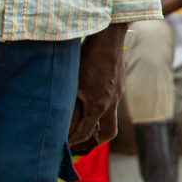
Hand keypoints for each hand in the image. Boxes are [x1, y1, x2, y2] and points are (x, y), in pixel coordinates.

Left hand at [68, 23, 128, 150]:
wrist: (109, 37)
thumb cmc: (86, 57)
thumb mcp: (72, 83)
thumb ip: (71, 104)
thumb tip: (62, 121)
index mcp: (98, 106)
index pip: (86, 134)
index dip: (73, 142)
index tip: (64, 144)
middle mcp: (111, 103)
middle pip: (108, 134)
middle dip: (95, 142)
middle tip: (81, 143)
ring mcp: (118, 94)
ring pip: (110, 119)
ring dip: (98, 124)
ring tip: (81, 123)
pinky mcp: (119, 86)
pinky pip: (111, 104)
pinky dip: (101, 109)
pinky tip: (89, 100)